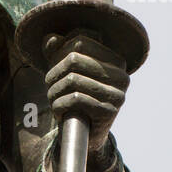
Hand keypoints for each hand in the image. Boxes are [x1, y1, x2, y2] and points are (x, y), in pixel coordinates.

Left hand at [44, 32, 129, 156]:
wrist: (86, 133)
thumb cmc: (76, 96)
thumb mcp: (66, 71)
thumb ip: (58, 51)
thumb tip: (50, 38)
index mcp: (116, 60)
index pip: (80, 41)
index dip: (59, 53)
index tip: (55, 68)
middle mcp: (122, 76)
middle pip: (73, 59)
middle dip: (54, 73)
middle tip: (50, 86)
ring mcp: (118, 94)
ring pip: (72, 79)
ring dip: (54, 91)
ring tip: (54, 98)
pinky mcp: (109, 112)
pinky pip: (75, 99)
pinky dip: (58, 104)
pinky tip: (59, 109)